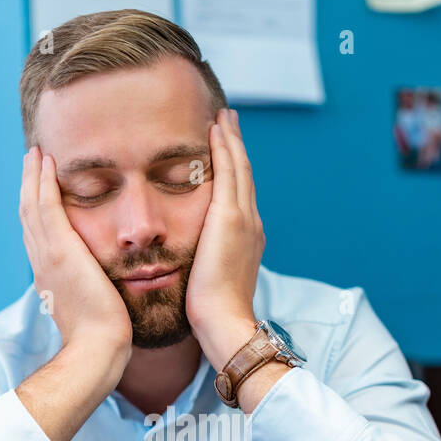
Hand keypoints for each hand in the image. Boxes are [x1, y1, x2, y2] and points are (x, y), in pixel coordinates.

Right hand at [19, 146, 132, 358]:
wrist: (97, 348)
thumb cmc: (103, 337)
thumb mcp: (94, 308)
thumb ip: (93, 291)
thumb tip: (103, 288)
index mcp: (49, 276)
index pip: (38, 234)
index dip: (36, 209)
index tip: (39, 190)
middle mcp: (42, 262)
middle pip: (28, 215)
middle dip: (28, 186)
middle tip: (31, 161)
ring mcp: (48, 255)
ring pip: (32, 205)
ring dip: (32, 176)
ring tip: (36, 153)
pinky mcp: (61, 250)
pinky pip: (46, 206)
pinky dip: (42, 182)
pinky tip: (46, 162)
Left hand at [185, 108, 265, 368]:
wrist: (223, 324)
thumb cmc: (210, 314)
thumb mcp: (208, 281)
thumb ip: (203, 264)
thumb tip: (188, 262)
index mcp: (246, 239)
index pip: (239, 195)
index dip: (233, 169)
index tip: (225, 149)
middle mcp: (251, 224)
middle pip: (244, 174)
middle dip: (236, 146)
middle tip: (228, 119)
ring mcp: (244, 219)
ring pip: (239, 168)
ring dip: (231, 139)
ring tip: (224, 116)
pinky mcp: (231, 218)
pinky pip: (229, 172)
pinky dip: (224, 148)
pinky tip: (215, 128)